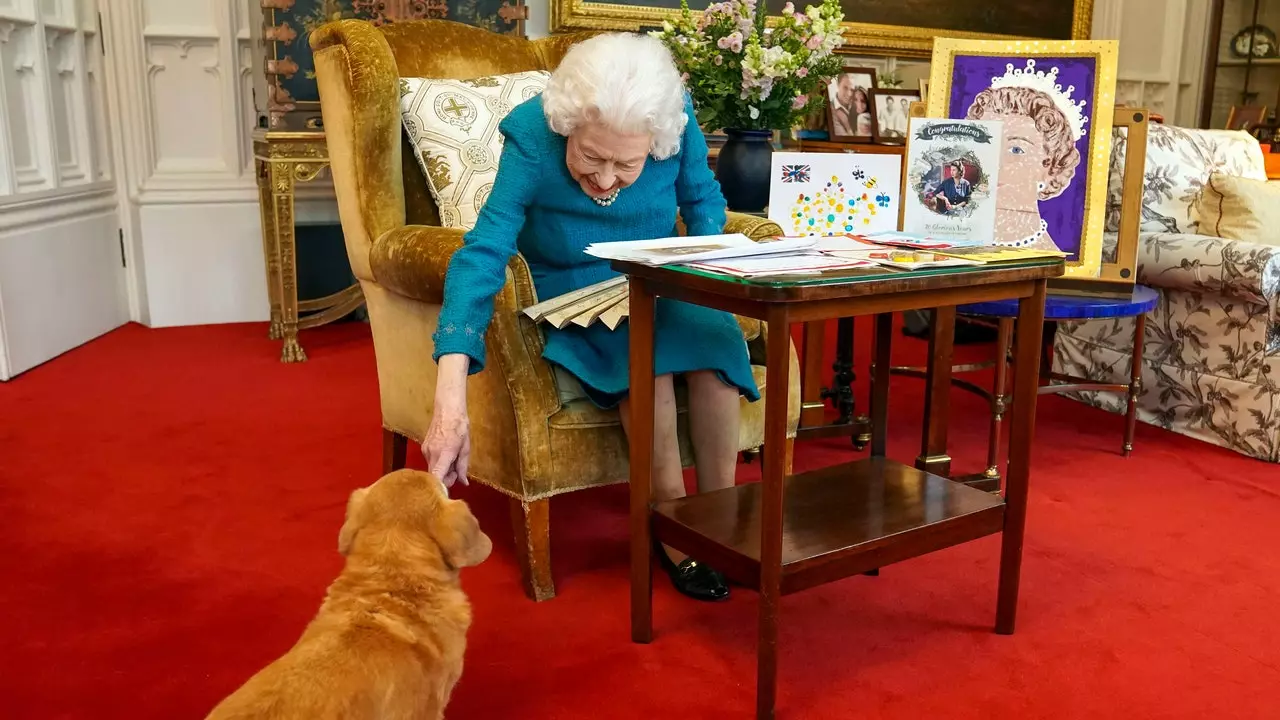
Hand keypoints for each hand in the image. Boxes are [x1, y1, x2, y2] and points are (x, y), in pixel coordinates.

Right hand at [423, 354, 471, 487]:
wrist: (448, 410)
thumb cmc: (459, 427)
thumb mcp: (465, 449)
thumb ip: (462, 467)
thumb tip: (463, 483)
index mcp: (444, 454)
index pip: (437, 477)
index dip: (441, 488)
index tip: (448, 492)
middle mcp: (431, 454)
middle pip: (435, 476)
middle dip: (445, 479)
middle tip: (456, 473)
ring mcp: (426, 450)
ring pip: (433, 469)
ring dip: (443, 470)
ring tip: (453, 460)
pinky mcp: (424, 447)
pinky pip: (431, 461)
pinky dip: (439, 463)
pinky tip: (446, 456)